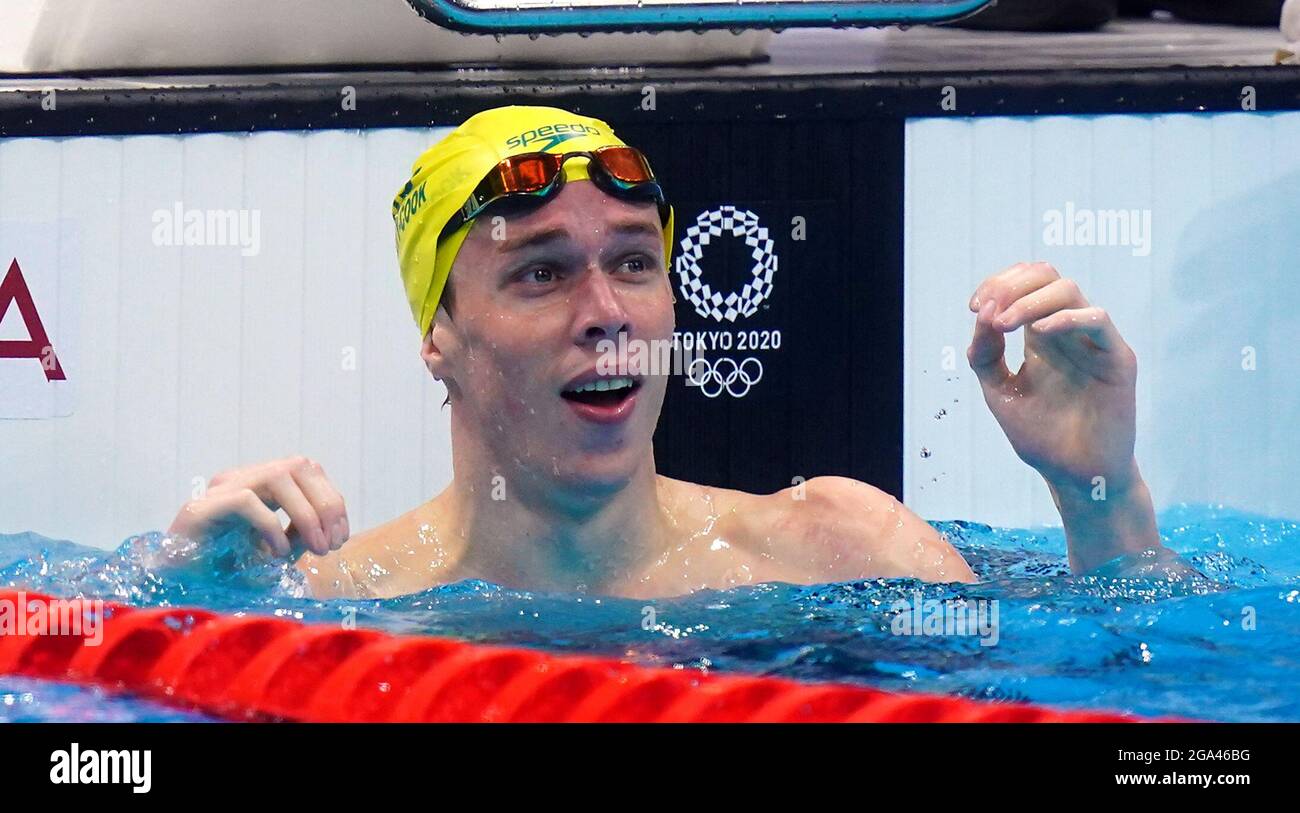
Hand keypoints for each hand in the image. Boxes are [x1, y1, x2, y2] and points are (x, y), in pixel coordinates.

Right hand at [167, 456, 349, 556]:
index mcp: (259, 483)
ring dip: (305, 513)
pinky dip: (271, 526)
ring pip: (276, 476)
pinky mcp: (199, 509)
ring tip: (313, 547)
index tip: (341, 537)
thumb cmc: (228, 570)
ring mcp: (218, 490)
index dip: (332, 499)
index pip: (307, 470)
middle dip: (325, 504)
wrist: (180, 591)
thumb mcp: (278, 549)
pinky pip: (246, 501)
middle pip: (297, 465)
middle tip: (331, 544)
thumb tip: (331, 527)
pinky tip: (276, 553)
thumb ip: (303, 534)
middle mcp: (240, 478)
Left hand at [966, 262, 1139, 493]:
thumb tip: (981, 315)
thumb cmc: (1040, 435)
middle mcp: (1068, 332)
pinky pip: (1098, 319)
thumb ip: (985, 356)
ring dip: (1030, 300)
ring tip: (1006, 324)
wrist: (1073, 473)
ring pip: (1069, 290)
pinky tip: (1040, 333)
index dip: (998, 284)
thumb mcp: (999, 392)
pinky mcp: (1117, 359)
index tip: (973, 306)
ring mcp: (1094, 342)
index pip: (1025, 284)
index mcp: (1041, 336)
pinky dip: (1066, 317)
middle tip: (989, 310)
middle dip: (1011, 284)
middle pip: (1047, 276)